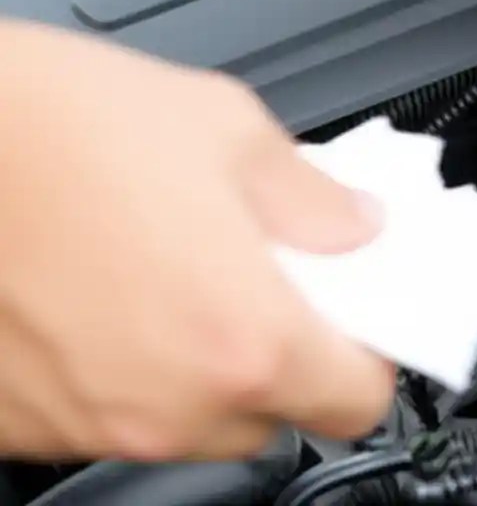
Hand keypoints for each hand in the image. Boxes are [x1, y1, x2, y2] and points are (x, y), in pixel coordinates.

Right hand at [0, 23, 393, 460]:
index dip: (370, 353)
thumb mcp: (224, 127)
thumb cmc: (44, 122)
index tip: (359, 315)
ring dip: (200, 366)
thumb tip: (357, 225)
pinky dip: (121, 370)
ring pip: (188, 421)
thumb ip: (314, 197)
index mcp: (243, 338)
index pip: (359, 400)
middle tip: (265, 281)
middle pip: (274, 416)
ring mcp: (88, 424)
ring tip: (170, 276)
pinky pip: (107, 413)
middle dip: (282, 354)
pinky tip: (102, 297)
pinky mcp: (22, 424)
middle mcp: (167, 404)